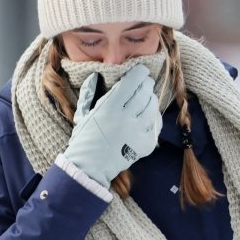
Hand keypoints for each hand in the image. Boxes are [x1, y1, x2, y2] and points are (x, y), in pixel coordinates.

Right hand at [62, 65, 162, 186]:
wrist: (90, 167)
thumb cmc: (84, 139)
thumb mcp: (82, 114)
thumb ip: (88, 93)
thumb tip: (95, 75)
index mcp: (110, 107)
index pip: (132, 82)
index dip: (139, 73)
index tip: (140, 71)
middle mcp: (126, 117)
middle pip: (145, 91)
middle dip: (147, 84)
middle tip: (145, 82)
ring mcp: (138, 131)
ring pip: (153, 106)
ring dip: (151, 98)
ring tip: (146, 98)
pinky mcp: (146, 143)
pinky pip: (156, 123)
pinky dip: (153, 116)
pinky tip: (147, 115)